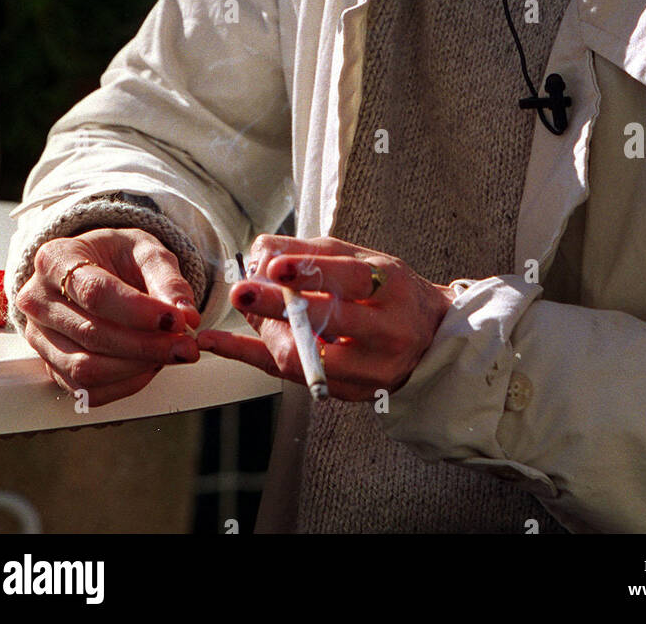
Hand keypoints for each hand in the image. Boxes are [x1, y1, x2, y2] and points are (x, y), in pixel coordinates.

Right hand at [16, 228, 200, 407]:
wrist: (97, 267)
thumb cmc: (118, 256)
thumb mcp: (145, 251)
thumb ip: (168, 280)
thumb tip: (187, 316)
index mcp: (55, 258)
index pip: (94, 293)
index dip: (138, 311)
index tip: (177, 320)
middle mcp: (37, 300)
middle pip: (91, 334)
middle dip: (146, 345)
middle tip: (187, 346)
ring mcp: (39, 338)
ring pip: (85, 368)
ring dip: (137, 368)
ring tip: (172, 354)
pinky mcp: (50, 366)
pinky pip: (86, 390)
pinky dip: (125, 384)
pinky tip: (151, 367)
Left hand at [197, 235, 455, 401]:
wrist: (430, 343)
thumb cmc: (388, 293)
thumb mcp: (363, 261)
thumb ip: (314, 254)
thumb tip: (261, 252)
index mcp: (392, 289)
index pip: (351, 280)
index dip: (312, 272)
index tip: (275, 265)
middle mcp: (385, 333)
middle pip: (328, 321)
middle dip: (279, 306)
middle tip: (242, 291)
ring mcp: (369, 370)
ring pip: (308, 358)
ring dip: (266, 333)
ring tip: (242, 308)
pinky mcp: (349, 394)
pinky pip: (290, 375)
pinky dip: (250, 357)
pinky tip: (215, 343)